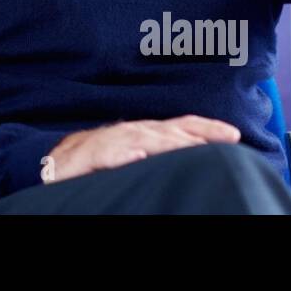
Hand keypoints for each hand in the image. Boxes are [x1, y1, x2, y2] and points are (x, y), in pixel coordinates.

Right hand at [44, 115, 241, 183]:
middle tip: (225, 138)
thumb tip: (195, 157)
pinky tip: (137, 157)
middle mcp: (130, 133)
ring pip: (142, 139)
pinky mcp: (87, 157)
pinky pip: (107, 155)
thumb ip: (159, 154)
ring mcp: (109, 143)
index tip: (234, 134)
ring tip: (191, 147)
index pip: (179, 127)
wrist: (56, 164)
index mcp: (144, 133)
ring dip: (167, 142)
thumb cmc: (98, 161)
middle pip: (168, 130)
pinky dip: (122, 155)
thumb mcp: (134, 156)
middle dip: (197, 133)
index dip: (205, 128)